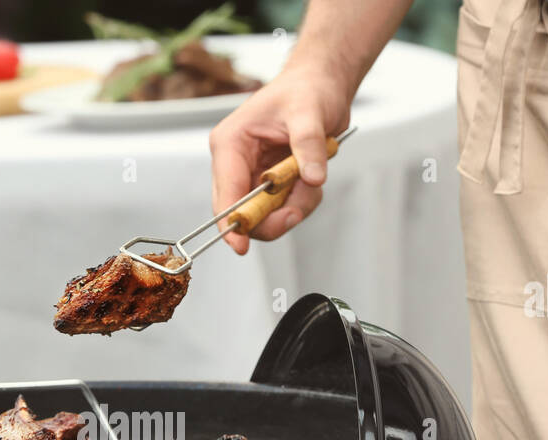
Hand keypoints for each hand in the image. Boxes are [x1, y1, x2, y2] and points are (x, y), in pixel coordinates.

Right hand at [208, 60, 353, 254]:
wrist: (322, 84)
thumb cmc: (307, 89)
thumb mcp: (310, 113)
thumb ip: (309, 147)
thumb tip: (313, 179)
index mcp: (230, 143)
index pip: (225, 192)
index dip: (231, 223)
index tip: (240, 247)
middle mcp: (235, 163)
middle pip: (241, 212)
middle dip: (272, 217)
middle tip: (297, 210)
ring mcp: (252, 175)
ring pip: (265, 215)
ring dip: (294, 205)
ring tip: (313, 176)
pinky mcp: (269, 183)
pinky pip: (282, 208)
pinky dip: (301, 200)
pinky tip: (312, 175)